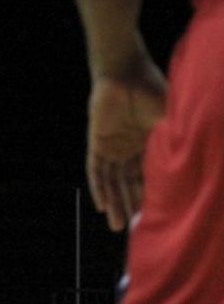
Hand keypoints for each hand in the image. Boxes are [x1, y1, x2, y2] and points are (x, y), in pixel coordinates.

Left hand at [86, 63, 166, 231]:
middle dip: (129, 206)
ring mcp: (112, 146)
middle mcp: (129, 149)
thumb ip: (181, 140)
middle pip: (128, 184)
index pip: (149, 176)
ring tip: (116, 225)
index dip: (151, 196)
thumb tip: (208, 160)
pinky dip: (99, 187)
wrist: (126, 72)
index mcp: (148, 144)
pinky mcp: (97, 142)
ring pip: (111, 182)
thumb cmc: (153, 91)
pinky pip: (96, 170)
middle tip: (131, 231)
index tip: (157, 217)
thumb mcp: (171, 121)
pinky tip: (101, 205)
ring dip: (113, 203)